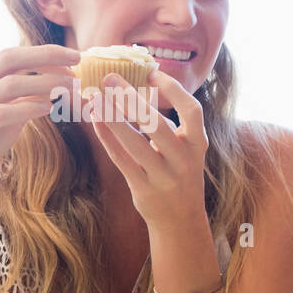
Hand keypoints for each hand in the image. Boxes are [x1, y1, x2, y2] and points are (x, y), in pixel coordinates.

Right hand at [0, 44, 80, 209]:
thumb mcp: (12, 114)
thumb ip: (29, 96)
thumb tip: (62, 80)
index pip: (12, 55)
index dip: (44, 52)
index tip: (74, 56)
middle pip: (8, 60)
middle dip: (46, 57)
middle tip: (77, 62)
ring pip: (8, 85)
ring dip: (45, 84)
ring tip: (72, 88)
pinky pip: (1, 114)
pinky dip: (28, 108)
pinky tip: (50, 109)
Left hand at [88, 69, 208, 228]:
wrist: (181, 219)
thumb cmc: (179, 174)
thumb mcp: (185, 150)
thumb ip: (168, 123)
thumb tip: (142, 88)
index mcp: (198, 145)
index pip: (192, 110)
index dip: (173, 90)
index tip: (152, 73)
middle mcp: (184, 160)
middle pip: (157, 125)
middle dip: (131, 99)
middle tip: (109, 78)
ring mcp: (164, 177)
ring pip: (135, 143)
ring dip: (112, 118)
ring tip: (95, 97)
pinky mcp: (144, 189)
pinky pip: (121, 159)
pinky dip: (107, 138)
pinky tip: (95, 120)